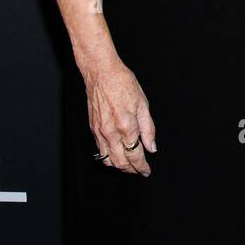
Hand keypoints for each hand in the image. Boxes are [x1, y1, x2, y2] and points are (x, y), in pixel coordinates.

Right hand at [84, 59, 155, 174]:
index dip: (142, 167)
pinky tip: (115, 155)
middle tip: (139, 170)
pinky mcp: (93, 129)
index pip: (135, 155)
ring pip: (108, 160)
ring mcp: (100, 132)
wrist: (102, 73)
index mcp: (127, 127)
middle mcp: (112, 133)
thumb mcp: (143, 104)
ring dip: (119, 166)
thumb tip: (152, 147)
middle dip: (131, 170)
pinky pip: (100, 150)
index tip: (146, 171)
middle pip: (121, 163)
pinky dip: (108, 157)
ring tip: (128, 166)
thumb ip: (148, 129)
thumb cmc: (123, 84)